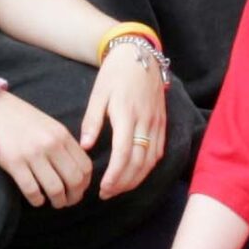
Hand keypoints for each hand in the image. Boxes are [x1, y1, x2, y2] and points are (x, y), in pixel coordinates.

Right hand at [0, 89, 92, 207]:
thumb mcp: (47, 125)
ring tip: (54, 203)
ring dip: (58, 201)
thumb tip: (75, 166)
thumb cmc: (18, 117)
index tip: (79, 190)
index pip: (85, 165)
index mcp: (62, 134)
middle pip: (75, 180)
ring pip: (56, 188)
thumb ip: (62, 143)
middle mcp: (51, 144)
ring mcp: (32, 153)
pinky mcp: (13, 163)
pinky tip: (37, 200)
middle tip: (68, 201)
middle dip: (74, 196)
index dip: (85, 183)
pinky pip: (32, 190)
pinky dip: (37, 200)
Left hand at [80, 40, 168, 199]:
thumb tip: (86, 147)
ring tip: (120, 188)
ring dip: (137, 178)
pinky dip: (149, 166)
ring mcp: (157, 122)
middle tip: (108, 194)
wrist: (140, 54)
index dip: (115, 176)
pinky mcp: (162, 121)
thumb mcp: (98, 94)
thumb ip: (92, 120)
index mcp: (127, 114)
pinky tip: (138, 173)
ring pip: (151, 159)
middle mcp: (145, 121)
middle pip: (139, 161)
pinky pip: (159, 150)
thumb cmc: (115, 73)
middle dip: (124, 182)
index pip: (124, 154)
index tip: (103, 189)